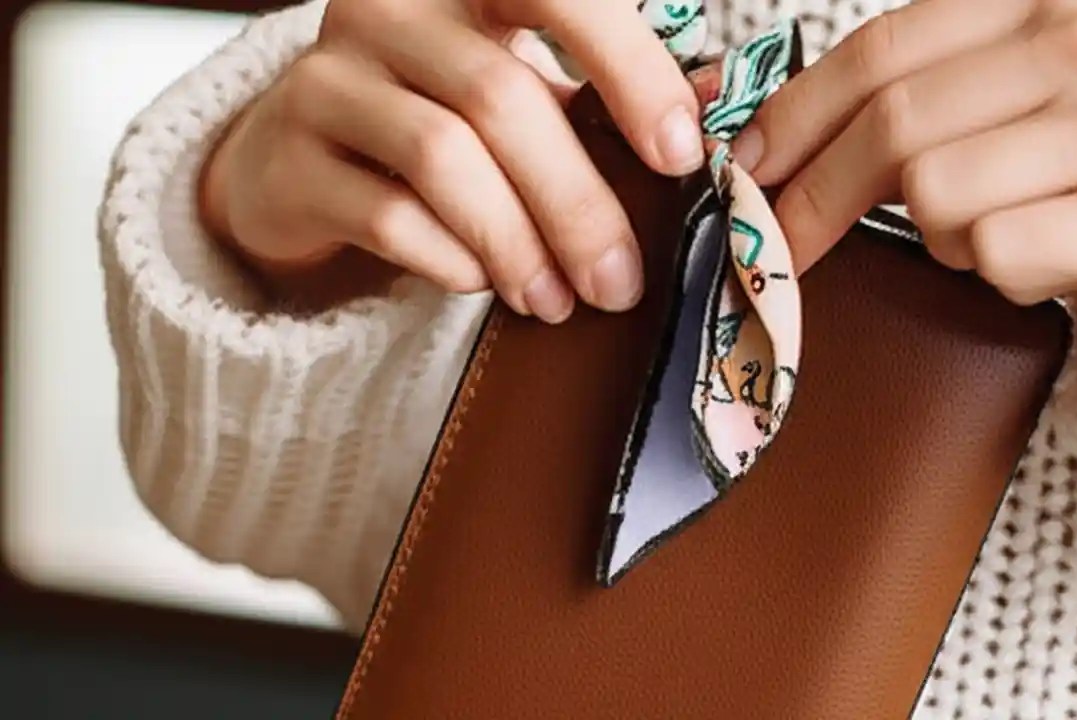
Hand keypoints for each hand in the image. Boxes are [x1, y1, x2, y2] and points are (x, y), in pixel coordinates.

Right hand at [201, 0, 705, 318]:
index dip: (629, 68)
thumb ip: (602, 96)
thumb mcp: (522, 90)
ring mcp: (326, 77)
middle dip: (576, 202)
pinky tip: (483, 285)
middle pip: (501, 96)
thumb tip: (717, 112)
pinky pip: (383, 212)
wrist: (301, 162)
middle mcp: (388, 7)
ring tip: (558, 302)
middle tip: (620, 282)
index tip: (682, 156)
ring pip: (442, 156)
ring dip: (517, 241)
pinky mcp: (288, 156)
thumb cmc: (436, 121)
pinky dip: (449, 257)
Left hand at [734, 0, 1076, 317]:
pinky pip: (995, 256)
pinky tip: (1043, 256)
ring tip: (992, 228)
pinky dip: (996, 273)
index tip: (745, 165)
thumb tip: (767, 139)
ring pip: (935, 197)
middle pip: (892, 128)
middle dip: (813, 195)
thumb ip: (924, 86)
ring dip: (937, 234)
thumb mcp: (1027, 78)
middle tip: (776, 241)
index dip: (795, 113)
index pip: (882, 49)